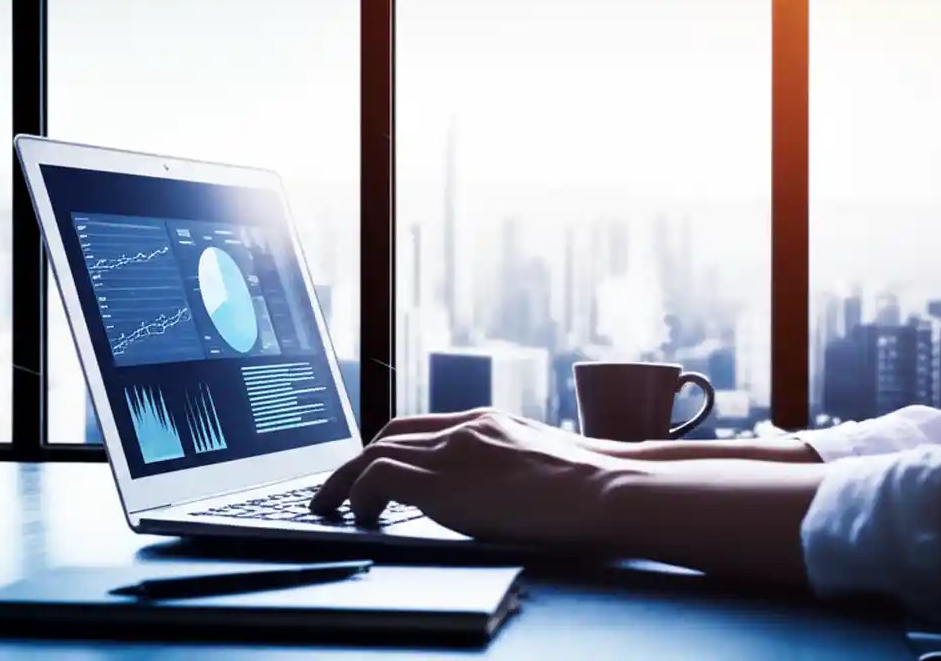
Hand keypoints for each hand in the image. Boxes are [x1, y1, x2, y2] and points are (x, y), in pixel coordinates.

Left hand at [309, 408, 641, 546]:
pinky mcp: (443, 481)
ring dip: (345, 481)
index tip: (376, 467)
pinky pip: (377, 477)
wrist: (611, 488)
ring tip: (330, 507)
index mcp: (490, 423)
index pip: (423, 426)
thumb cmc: (600, 486)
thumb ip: (520, 470)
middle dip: (360, 461)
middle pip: (390, 433)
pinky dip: (360, 494)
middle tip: (340, 489)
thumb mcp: (550, 466)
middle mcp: (466, 428)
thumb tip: (518, 495)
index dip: (393, 447)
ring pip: (374, 453)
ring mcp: (453, 451)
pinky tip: (363, 517)